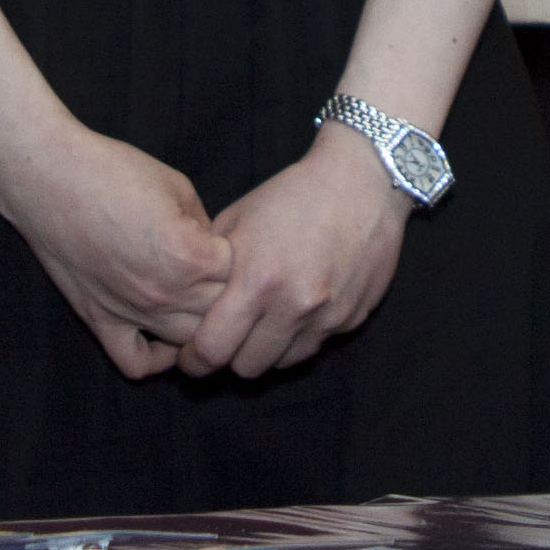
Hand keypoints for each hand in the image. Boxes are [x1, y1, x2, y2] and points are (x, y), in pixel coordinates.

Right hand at [0, 116, 236, 378]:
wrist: (50, 178)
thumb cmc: (114, 171)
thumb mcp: (178, 186)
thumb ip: (205, 225)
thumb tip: (217, 251)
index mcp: (190, 256)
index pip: (242, 276)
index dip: (241, 258)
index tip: (231, 244)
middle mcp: (165, 293)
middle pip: (222, 315)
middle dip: (229, 295)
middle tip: (220, 274)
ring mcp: (132, 312)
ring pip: (189, 344)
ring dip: (200, 326)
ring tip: (200, 304)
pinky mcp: (100, 321)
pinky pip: (137, 363)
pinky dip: (157, 359)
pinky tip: (163, 334)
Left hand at [182, 124, 412, 378]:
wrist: (362, 181)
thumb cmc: (292, 195)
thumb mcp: (238, 220)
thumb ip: (211, 268)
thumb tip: (187, 305)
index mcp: (258, 279)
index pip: (213, 349)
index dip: (195, 360)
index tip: (190, 357)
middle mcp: (295, 305)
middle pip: (247, 368)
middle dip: (231, 358)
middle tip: (228, 339)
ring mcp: (328, 315)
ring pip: (282, 364)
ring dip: (267, 351)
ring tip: (262, 324)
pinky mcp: (352, 318)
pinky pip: (314, 346)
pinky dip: (298, 338)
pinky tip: (296, 310)